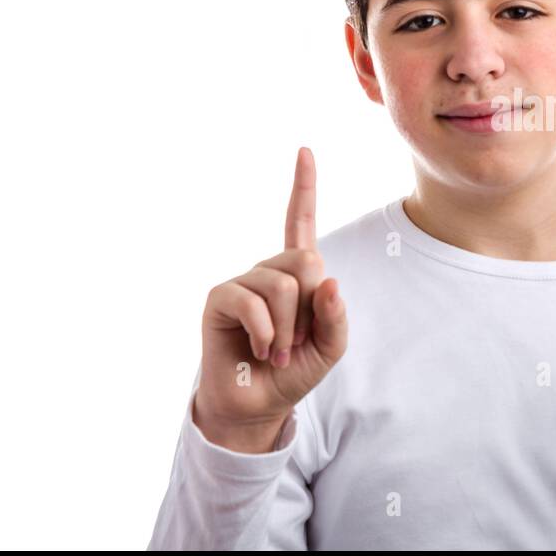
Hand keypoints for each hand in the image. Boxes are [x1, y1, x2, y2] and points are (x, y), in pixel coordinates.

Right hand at [194, 147, 348, 448]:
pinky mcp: (220, 297)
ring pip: (283, 285)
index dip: (304, 187)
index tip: (304, 151)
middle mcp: (269, 270)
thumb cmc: (294, 370)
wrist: (258, 404)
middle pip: (307, 261)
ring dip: (288, 329)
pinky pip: (251, 300)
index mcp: (297, 274)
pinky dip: (266, 331)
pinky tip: (261, 348)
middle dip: (311, 308)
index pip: (301, 222)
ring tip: (277, 350)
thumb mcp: (330, 346)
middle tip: (297, 341)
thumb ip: (336, 316)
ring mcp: (243, 281)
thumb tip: (328, 281)